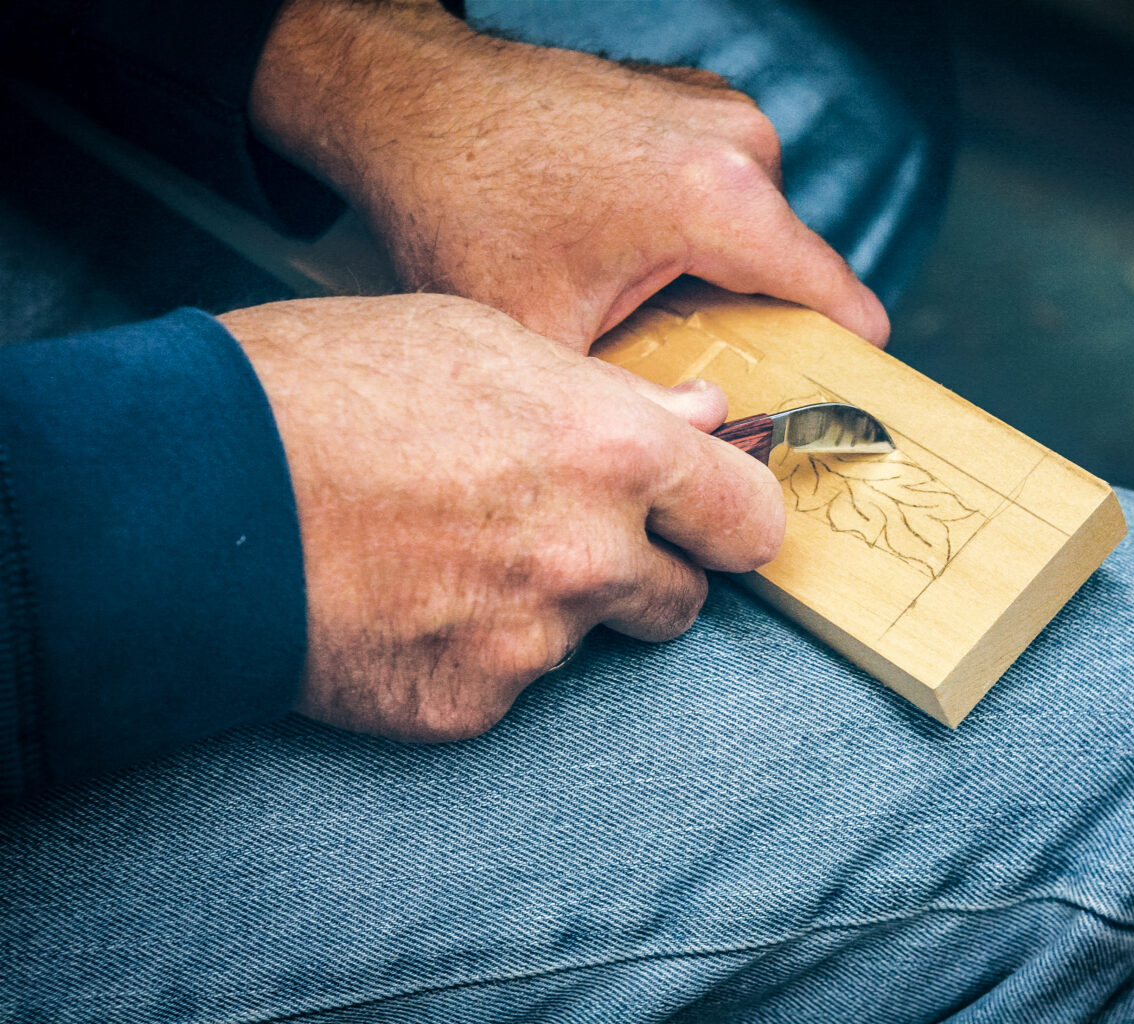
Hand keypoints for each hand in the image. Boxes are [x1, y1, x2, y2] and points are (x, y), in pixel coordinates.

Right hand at [220, 293, 784, 741]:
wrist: (189, 488)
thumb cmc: (325, 387)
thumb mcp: (479, 342)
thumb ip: (610, 394)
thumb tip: (698, 413)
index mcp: (611, 452)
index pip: (748, 517)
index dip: (732, 516)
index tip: (712, 518)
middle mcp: (589, 556)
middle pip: (681, 600)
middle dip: (642, 573)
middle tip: (562, 535)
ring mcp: (530, 643)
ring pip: (585, 643)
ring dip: (549, 610)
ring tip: (451, 556)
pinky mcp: (465, 706)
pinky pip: (503, 689)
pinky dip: (472, 657)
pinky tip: (406, 606)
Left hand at [250, 0, 889, 350]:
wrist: (407, 98)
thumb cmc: (463, 199)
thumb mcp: (544, 333)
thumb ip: (630, 403)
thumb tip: (685, 459)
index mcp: (722, 199)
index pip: (835, 297)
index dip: (842, 364)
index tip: (842, 413)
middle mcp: (738, 142)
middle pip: (788, 271)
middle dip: (751, 326)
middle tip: (690, 371)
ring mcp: (717, 109)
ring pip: (753, 232)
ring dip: (712, 275)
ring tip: (636, 300)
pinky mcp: (691, 98)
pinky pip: (723, 187)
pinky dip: (691, 229)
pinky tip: (622, 250)